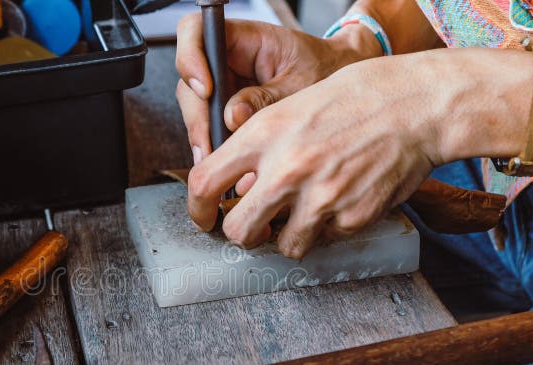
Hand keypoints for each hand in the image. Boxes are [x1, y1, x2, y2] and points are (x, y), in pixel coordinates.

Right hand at [175, 15, 381, 164]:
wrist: (343, 85)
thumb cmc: (328, 71)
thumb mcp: (303, 84)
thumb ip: (267, 100)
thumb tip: (233, 118)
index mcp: (245, 39)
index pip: (197, 30)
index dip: (190, 56)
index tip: (205, 89)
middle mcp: (227, 61)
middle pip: (189, 81)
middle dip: (197, 117)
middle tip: (209, 148)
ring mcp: (224, 87)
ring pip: (195, 110)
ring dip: (203, 138)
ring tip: (221, 164)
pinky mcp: (227, 111)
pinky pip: (209, 129)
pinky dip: (216, 149)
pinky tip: (229, 166)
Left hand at [187, 48, 532, 258]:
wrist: (413, 105)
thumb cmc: (353, 100)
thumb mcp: (291, 107)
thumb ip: (257, 148)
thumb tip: (233, 188)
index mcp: (264, 134)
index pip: (204, 183)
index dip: (198, 210)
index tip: (203, 219)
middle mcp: (287, 169)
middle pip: (237, 231)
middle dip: (243, 235)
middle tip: (256, 226)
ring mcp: (320, 197)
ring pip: (283, 246)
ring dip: (289, 236)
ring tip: (306, 211)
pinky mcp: (351, 218)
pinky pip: (325, 241)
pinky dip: (328, 229)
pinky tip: (341, 200)